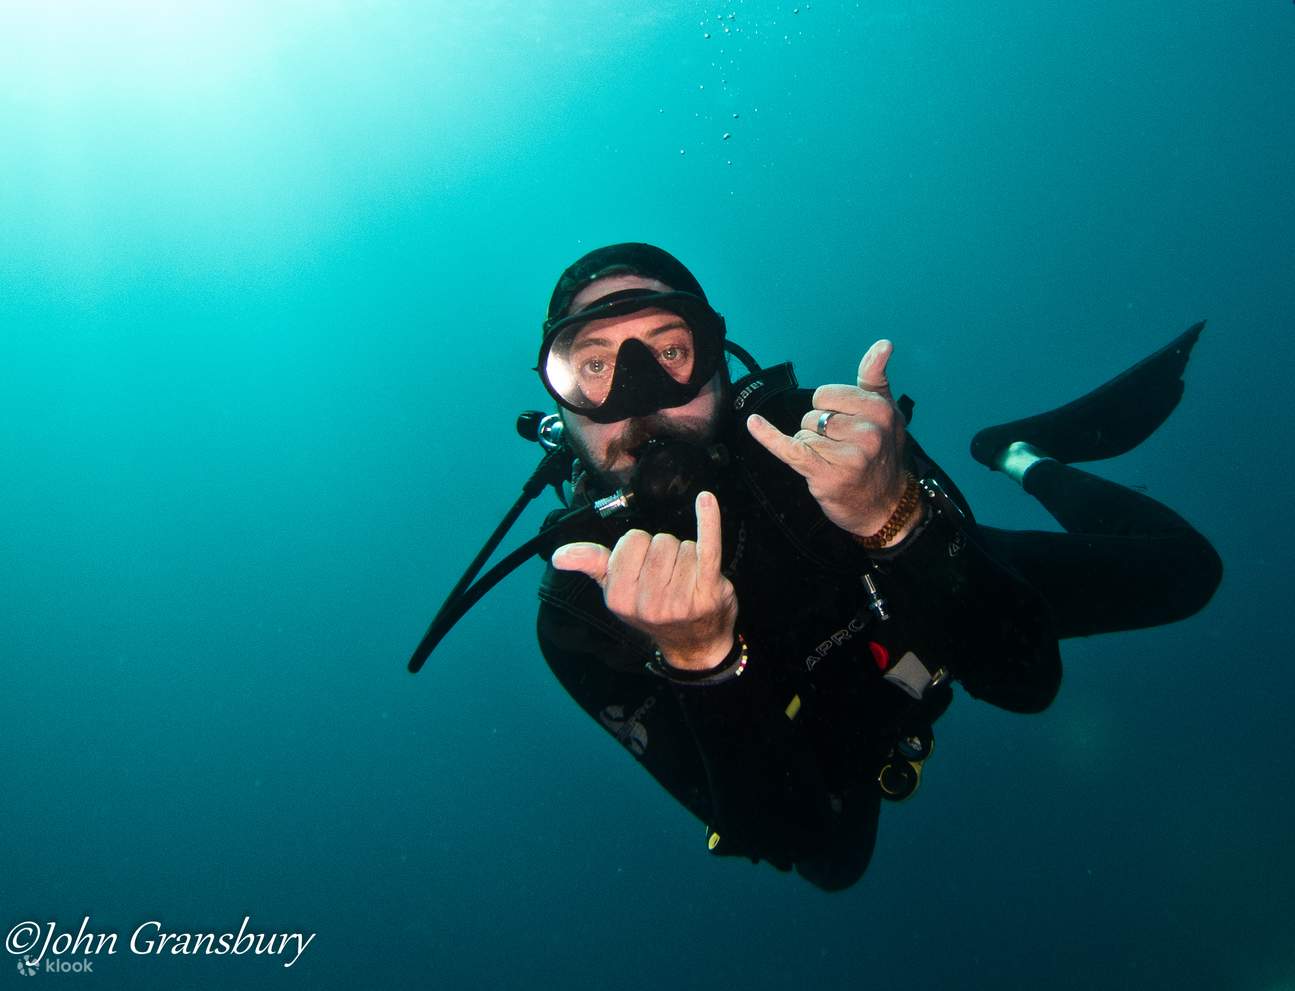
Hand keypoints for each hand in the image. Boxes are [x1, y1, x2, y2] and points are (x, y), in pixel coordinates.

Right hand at [551, 491, 737, 669]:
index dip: (640, 549)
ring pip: (682, 545)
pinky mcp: (710, 590)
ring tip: (688, 579)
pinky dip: (708, 521)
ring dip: (688, 556)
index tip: (644, 568)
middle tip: (669, 577)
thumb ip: (593, 566)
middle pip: (658, 541)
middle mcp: (649, 603)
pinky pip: (708, 546)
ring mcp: (681, 599)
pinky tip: (705, 501)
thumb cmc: (655, 611)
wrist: (694, 645)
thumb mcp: (619, 593)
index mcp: (620, 599)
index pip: (631, 542)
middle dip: (665, 552)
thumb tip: (559, 555)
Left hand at [746, 339, 912, 542]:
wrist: (886, 506)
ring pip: (802, 435)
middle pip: (812, 415)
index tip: (845, 424)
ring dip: (811, 448)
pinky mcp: (827, 474)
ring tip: (835, 462)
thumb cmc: (882, 456)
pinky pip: (790, 448)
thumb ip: (876, 378)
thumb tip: (883, 343)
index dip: (828, 408)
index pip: (826, 393)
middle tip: (842, 448)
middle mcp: (868, 431)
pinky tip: (754, 424)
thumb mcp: (888, 413)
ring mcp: (848, 454)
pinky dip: (768, 436)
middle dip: (819, 430)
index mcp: (880, 409)